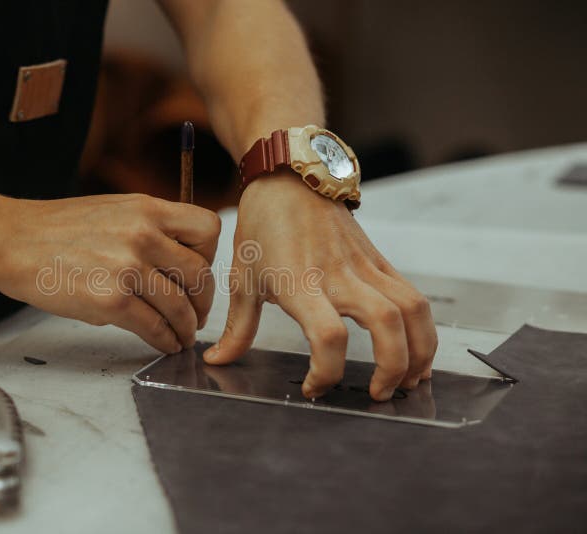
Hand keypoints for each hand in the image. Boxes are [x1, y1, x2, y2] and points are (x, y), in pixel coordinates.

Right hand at [0, 194, 220, 353]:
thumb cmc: (56, 228)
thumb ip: (149, 228)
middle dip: (203, 301)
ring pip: (181, 306)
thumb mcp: (114, 210)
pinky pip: (154, 327)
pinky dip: (165, 340)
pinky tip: (164, 343)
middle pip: (201, 274)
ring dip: (187, 327)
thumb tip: (178, 261)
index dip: (210, 256)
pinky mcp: (111, 300)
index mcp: (147, 209)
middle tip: (197, 314)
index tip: (198, 272)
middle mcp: (144, 234)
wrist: (11, 240)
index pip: (208, 230)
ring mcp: (128, 267)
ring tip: (183, 336)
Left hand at [203, 173, 437, 400]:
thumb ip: (236, 328)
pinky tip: (416, 352)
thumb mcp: (242, 279)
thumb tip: (216, 360)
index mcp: (299, 283)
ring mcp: (365, 266)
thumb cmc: (262, 227)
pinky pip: (413, 296)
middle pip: (387, 325)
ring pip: (412, 310)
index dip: (326, 373)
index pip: (328, 336)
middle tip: (377, 395)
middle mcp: (339, 275)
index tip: (312, 388)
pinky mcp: (380, 260)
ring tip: (409, 382)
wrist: (289, 178)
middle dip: (392, 369)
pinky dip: (422, 329)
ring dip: (419, 352)